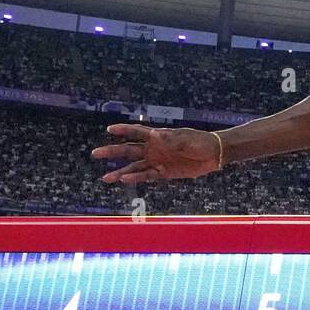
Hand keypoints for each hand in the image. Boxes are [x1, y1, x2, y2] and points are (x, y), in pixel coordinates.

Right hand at [91, 124, 221, 183]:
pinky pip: (147, 175)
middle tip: (95, 153)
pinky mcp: (164, 172)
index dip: (123, 130)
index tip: (109, 129)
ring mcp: (157, 161)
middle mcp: (154, 148)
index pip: (136, 132)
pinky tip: (124, 180)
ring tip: (105, 178)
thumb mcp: (186, 139)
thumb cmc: (200, 142)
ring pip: (134, 166)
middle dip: (112, 151)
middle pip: (128, 149)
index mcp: (158, 136)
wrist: (213, 154)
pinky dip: (136, 178)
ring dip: (120, 172)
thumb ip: (170, 139)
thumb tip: (154, 135)